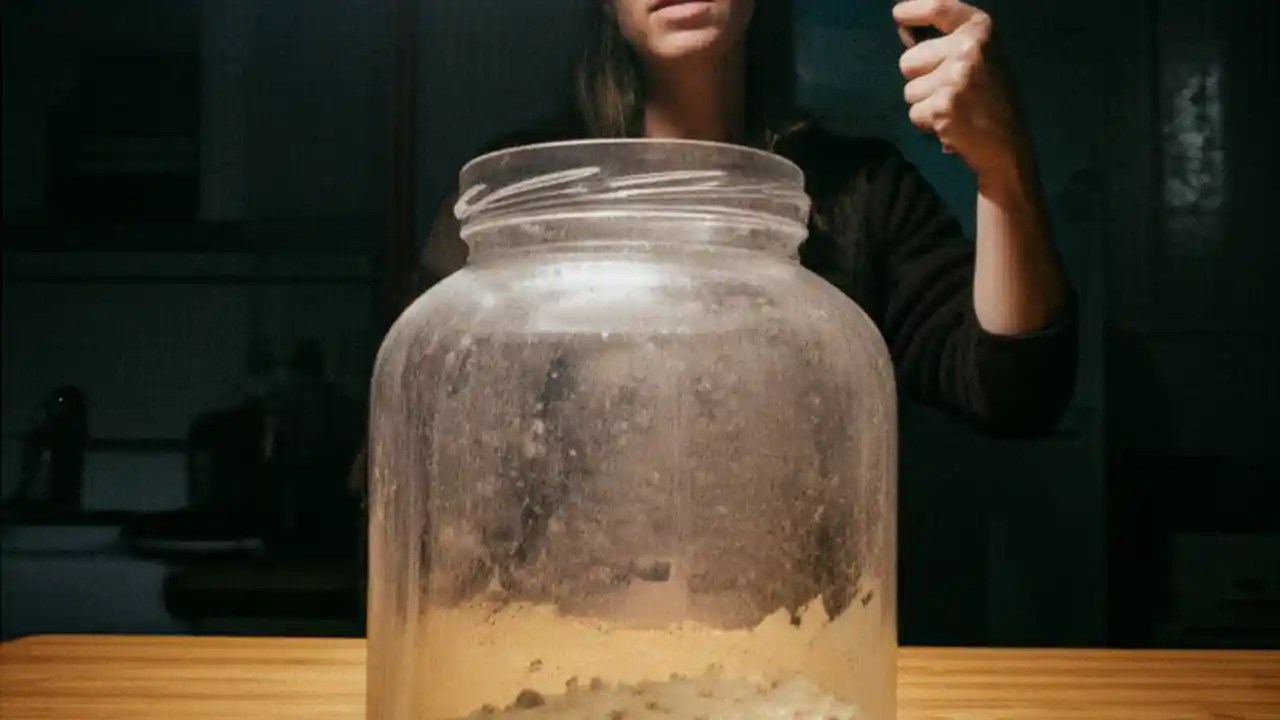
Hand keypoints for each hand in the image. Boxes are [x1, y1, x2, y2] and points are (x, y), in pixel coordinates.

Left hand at [893, 0, 1030, 182]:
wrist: (1007, 143)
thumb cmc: (990, 98)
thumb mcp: (980, 57)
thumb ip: (947, 41)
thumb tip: (903, 30)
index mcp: (980, 30)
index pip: (938, 6)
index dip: (913, 9)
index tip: (899, 14)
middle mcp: (968, 48)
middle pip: (907, 60)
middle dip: (919, 78)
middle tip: (949, 90)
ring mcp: (955, 77)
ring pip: (908, 90)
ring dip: (924, 103)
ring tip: (953, 107)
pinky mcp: (943, 107)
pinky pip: (914, 113)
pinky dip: (927, 122)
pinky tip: (950, 123)